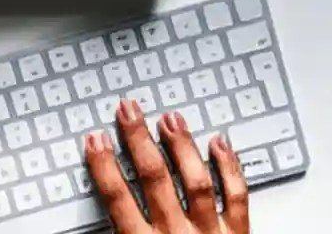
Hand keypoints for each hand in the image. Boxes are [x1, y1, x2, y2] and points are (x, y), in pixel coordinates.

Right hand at [85, 100, 249, 233]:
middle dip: (138, 140)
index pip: (117, 198)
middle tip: (129, 111)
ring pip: (195, 181)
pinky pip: (235, 195)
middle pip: (153, 178)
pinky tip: (218, 143)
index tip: (96, 139)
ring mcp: (209, 232)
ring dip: (181, 146)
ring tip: (170, 118)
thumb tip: (97, 213)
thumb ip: (118, 231)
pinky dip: (229, 167)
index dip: (104, 165)